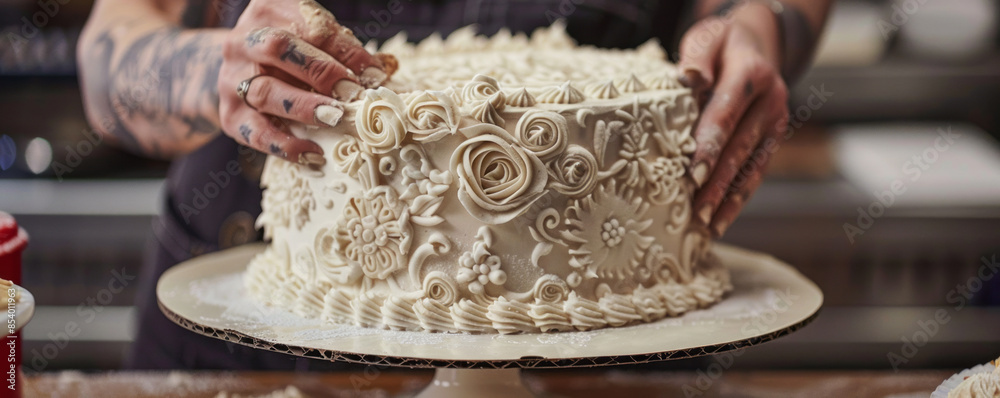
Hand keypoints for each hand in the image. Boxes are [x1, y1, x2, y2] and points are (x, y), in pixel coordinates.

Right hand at [218, 0, 393, 165]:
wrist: (240, 70)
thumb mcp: (312, 39)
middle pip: (278, 49)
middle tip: (351, 93)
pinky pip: (256, 132)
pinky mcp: (230, 114)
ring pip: (265, 92)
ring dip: (304, 107)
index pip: (310, 27)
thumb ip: (341, 50)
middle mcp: (243, 41)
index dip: (346, 51)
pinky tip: (312, 152)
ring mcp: (232, 78)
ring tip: (335, 118)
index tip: (374, 74)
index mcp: (268, 11)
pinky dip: (285, 145)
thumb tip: (377, 75)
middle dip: (320, 72)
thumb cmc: (290, 54)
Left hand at [677, 2, 789, 236]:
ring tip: (707, 225)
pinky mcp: (772, 141)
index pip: (727, 113)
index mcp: (753, 73)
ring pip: (751, 166)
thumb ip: (697, 56)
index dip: (710, 144)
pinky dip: (738, 199)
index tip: (694, 173)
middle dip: (718, 181)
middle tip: (697, 210)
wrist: (754, 47)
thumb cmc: (719, 46)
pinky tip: (720, 221)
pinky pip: (755, 173)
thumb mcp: (707, 38)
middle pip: (740, 147)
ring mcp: (775, 124)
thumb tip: (689, 79)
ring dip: (729, 198)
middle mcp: (771, 101)